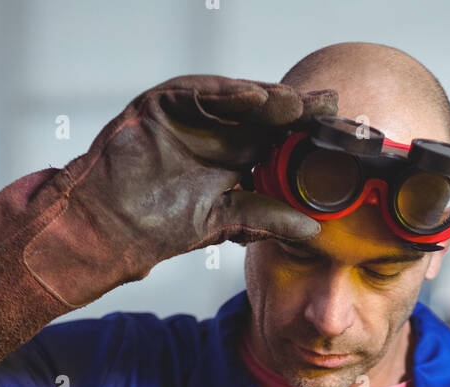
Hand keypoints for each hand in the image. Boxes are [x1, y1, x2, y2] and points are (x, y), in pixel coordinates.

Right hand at [23, 74, 338, 305]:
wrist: (107, 227)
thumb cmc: (156, 226)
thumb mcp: (223, 223)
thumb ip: (263, 218)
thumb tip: (312, 230)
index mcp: (233, 160)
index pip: (278, 144)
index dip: (307, 141)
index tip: (341, 141)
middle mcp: (217, 134)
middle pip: (265, 116)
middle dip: (298, 111)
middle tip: (332, 108)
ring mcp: (191, 117)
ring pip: (237, 101)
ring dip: (269, 100)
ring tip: (298, 104)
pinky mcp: (165, 104)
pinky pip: (200, 93)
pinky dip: (228, 94)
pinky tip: (257, 98)